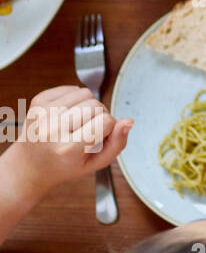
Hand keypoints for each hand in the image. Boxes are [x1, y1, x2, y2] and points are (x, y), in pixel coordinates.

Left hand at [2, 87, 131, 201]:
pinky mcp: (37, 102)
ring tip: (79, 121)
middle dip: (99, 114)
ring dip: (88, 105)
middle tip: (88, 130)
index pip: (106, 121)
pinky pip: (71, 88)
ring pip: (86, 93)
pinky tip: (68, 114)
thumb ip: (117, 143)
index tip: (99, 137)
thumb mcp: (96, 163)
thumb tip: (129, 121)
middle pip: (96, 104)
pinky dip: (75, 98)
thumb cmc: (65, 164)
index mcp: (67, 148)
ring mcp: (42, 114)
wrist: (30, 164)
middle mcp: (52, 129)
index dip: (109, 127)